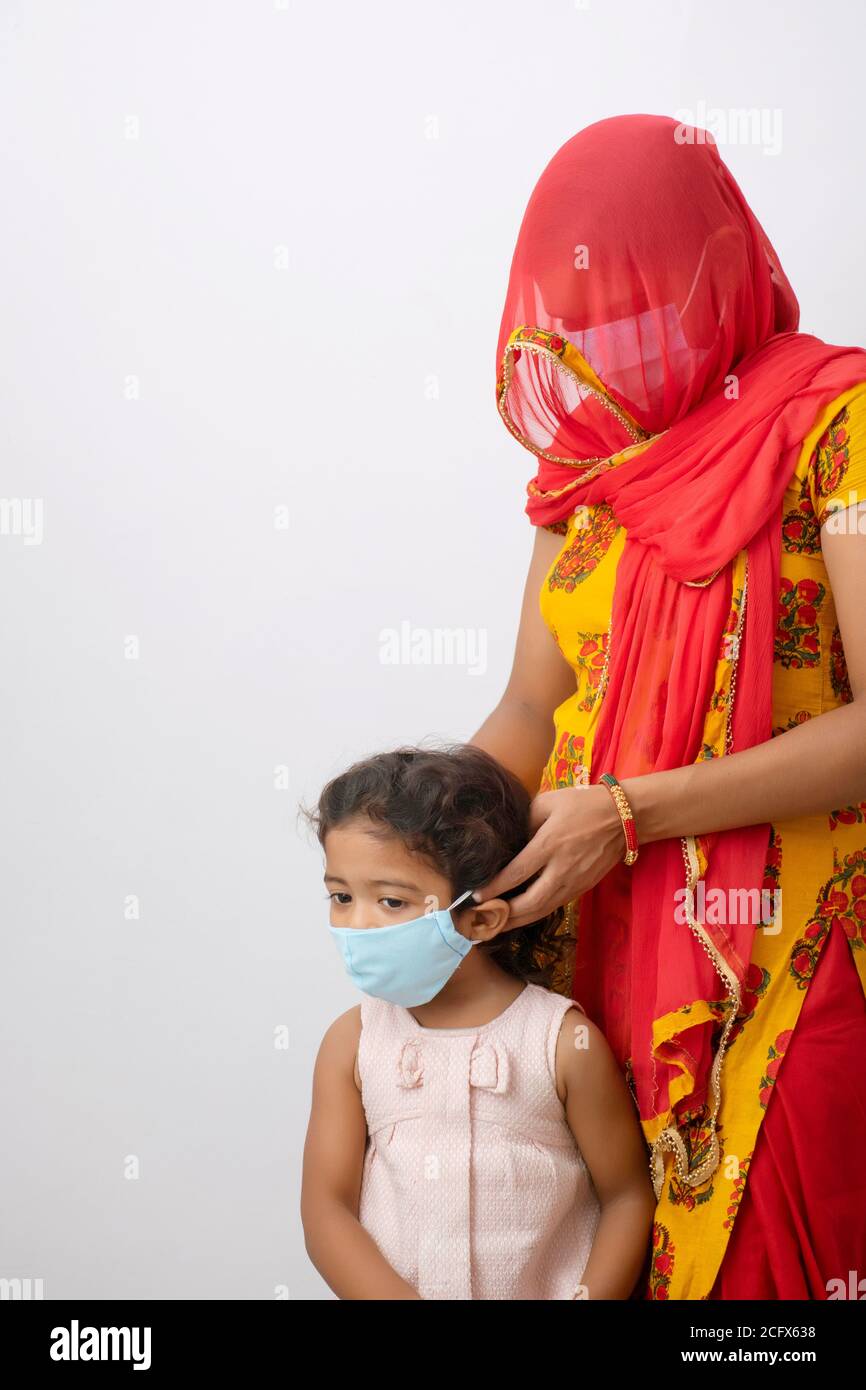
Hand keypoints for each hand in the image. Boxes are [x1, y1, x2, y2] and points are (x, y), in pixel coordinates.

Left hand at [471, 785, 626, 928]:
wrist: (625, 818)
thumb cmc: (583, 804)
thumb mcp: (548, 802)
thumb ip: (525, 821)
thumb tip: (509, 843)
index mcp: (550, 844)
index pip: (516, 874)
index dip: (494, 888)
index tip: (475, 896)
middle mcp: (562, 869)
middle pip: (529, 903)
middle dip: (504, 915)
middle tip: (483, 919)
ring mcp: (575, 882)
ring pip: (543, 910)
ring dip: (519, 921)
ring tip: (498, 925)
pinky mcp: (584, 888)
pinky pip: (555, 906)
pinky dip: (537, 914)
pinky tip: (523, 914)